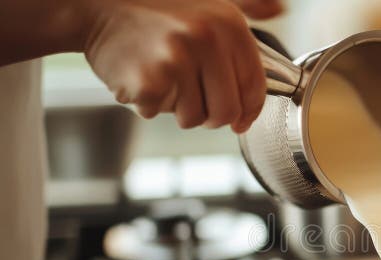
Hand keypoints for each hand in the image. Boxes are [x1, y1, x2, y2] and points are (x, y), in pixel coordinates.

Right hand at [84, 0, 280, 131]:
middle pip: (226, 111)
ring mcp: (177, 59)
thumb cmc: (154, 6)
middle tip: (194, 103)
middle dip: (213, 116)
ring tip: (165, 81)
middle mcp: (207, 39)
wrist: (92, 3)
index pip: (255, 86)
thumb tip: (280, 7)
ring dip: (179, 110)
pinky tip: (142, 77)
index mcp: (228, 23)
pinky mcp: (149, 80)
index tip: (241, 120)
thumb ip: (248, 6)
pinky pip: (159, 113)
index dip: (249, 111)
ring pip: (194, 117)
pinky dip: (149, 104)